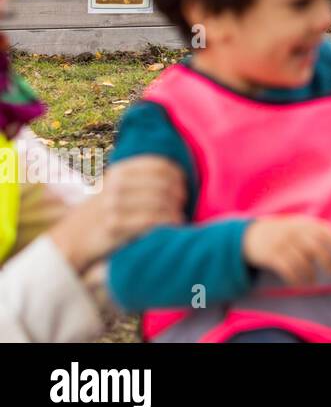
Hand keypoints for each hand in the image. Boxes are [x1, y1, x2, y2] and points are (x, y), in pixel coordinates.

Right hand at [47, 156, 185, 273]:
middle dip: (180, 193)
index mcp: (120, 170)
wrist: (70, 241)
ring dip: (177, 209)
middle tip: (185, 203)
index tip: (185, 185)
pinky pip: (152, 219)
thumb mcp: (115, 187)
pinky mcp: (114, 225)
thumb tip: (180, 175)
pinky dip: (169, 221)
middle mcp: (117, 184)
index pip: (160, 165)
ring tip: (181, 215)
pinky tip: (176, 224)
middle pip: (164, 183)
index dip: (178, 174)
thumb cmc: (102, 214)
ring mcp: (114, 204)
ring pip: (161, 201)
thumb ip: (140, 178)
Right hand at [242, 216, 330, 286]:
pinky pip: (287, 270)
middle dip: (327, 260)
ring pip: (301, 261)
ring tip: (314, 282)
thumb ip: (313, 233)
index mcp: (302, 223)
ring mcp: (282, 243)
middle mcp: (293, 232)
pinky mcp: (271, 256)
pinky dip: (295, 279)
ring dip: (310, 274)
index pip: (323, 229)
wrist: (250, 235)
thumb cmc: (281, 232)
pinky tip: (300, 284)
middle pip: (315, 247)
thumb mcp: (296, 225)